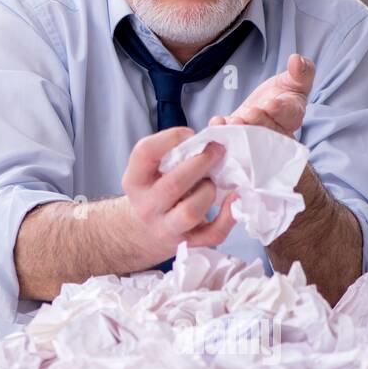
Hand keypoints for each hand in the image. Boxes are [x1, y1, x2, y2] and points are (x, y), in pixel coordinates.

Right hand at [120, 127, 239, 265]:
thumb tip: (220, 125)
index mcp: (134, 181)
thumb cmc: (156, 189)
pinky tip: (233, 199)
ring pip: (191, 211)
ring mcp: (166, 228)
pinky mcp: (187, 243)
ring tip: (213, 182)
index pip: (144, 153)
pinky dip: (228, 216)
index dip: (171, 138)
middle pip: (174, 184)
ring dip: (209, 190)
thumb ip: (179, 148)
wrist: (144, 231)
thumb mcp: (153, 169)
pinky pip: (212, 234)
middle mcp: (146, 206)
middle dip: (201, 162)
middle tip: (217, 150)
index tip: (190, 134)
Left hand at [208, 53, 314, 137]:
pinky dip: (224, 131)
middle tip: (249, 113)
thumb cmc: (286, 93)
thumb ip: (301, 71)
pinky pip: (232, 137)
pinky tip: (218, 122)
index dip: (280, 110)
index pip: (289, 115)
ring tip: (233, 121)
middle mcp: (276, 131)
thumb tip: (297, 60)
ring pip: (250, 137)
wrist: (267, 104)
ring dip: (241, 130)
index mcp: (292, 115)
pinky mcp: (239, 137)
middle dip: (258, 122)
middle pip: (269, 130)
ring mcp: (256, 137)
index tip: (272, 104)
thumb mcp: (296, 80)